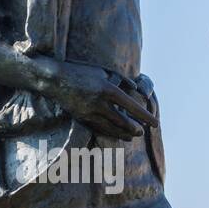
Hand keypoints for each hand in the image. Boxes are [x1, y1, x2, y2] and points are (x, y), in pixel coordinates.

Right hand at [41, 60, 157, 140]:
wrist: (53, 79)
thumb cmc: (80, 71)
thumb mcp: (102, 71)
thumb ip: (120, 79)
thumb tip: (134, 89)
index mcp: (107, 89)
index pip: (131, 106)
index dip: (144, 116)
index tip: (155, 123)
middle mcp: (99, 103)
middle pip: (121, 121)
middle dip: (134, 128)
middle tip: (142, 132)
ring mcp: (89, 112)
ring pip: (110, 127)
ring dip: (123, 133)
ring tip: (132, 136)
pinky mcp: (81, 118)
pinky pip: (98, 128)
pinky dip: (109, 132)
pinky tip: (116, 134)